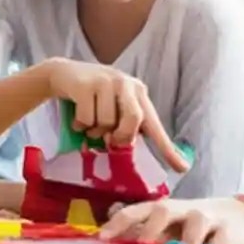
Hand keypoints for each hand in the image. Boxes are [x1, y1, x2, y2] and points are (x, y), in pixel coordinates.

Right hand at [46, 59, 188, 170]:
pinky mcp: (86, 85)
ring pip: (106, 121)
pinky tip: (76, 118)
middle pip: (133, 119)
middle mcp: (126, 84)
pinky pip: (87, 118)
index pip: (155, 124)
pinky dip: (80, 124)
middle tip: (109, 140)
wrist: (62, 74)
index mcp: (138, 93)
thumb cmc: (92, 97)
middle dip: (121, 135)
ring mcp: (106, 81)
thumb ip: (124, 124)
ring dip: (94, 130)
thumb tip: (127, 148)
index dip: (167, 148)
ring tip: (88, 123)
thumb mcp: (113, 107)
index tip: (181, 168)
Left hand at [98, 198, 243, 243]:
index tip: (103, 237)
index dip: (120, 222)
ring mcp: (207, 218)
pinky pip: (222, 242)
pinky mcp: (230, 231)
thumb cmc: (195, 224)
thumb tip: (106, 225)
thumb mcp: (169, 223)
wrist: (241, 217)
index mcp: (163, 208)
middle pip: (163, 209)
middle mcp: (183, 209)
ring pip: (196, 222)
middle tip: (142, 242)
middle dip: (151, 224)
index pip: (137, 210)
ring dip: (187, 241)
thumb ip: (142, 226)